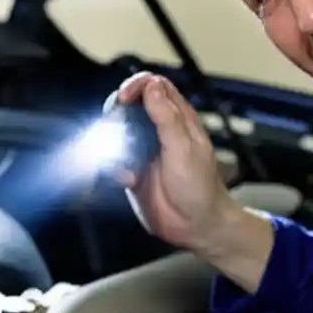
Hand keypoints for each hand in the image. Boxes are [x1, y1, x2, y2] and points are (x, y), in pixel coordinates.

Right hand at [110, 72, 240, 252]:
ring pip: (117, 131)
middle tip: (114, 125)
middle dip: (118, 112)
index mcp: (177, 118)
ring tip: (124, 161)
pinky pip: (113, 160)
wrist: (196, 227)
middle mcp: (158, 130)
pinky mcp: (132, 171)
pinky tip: (127, 179)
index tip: (125, 98)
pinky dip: (113, 167)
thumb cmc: (199, 186)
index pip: (154, 86)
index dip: (137, 85)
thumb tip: (151, 86)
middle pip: (130, 105)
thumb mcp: (185, 148)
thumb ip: (167, 117)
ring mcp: (144, 150)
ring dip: (113, 142)